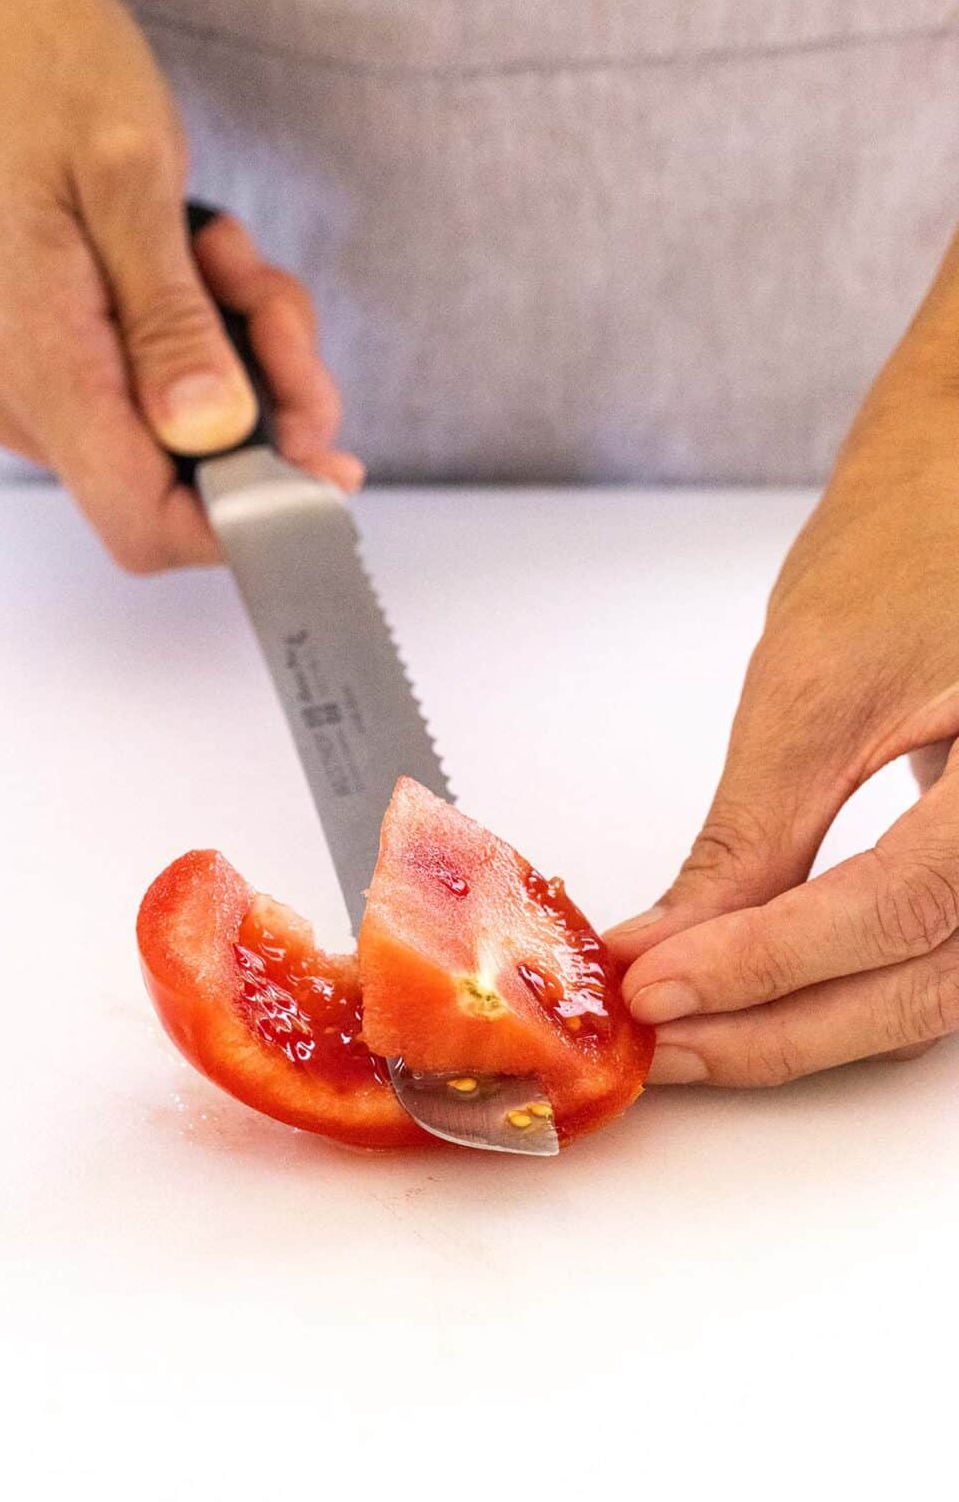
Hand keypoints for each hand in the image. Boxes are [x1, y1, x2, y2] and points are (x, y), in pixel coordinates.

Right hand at [0, 0, 361, 571]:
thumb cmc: (40, 73)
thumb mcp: (129, 180)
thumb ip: (173, 322)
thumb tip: (214, 431)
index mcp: (37, 361)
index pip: (145, 521)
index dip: (244, 522)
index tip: (324, 476)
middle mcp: (25, 396)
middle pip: (181, 481)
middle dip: (267, 414)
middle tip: (280, 312)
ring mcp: (35, 383)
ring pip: (182, 437)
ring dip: (245, 363)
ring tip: (232, 265)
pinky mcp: (54, 361)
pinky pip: (159, 393)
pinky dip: (209, 343)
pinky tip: (202, 267)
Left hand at [607, 225, 958, 1085]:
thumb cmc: (915, 542)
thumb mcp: (817, 682)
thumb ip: (755, 832)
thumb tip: (672, 946)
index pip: (902, 908)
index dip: (772, 964)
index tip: (656, 989)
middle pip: (928, 983)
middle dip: (782, 1027)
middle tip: (664, 1044)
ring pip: (934, 989)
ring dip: (809, 1022)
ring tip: (695, 1035)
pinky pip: (936, 953)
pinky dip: (843, 982)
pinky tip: (761, 991)